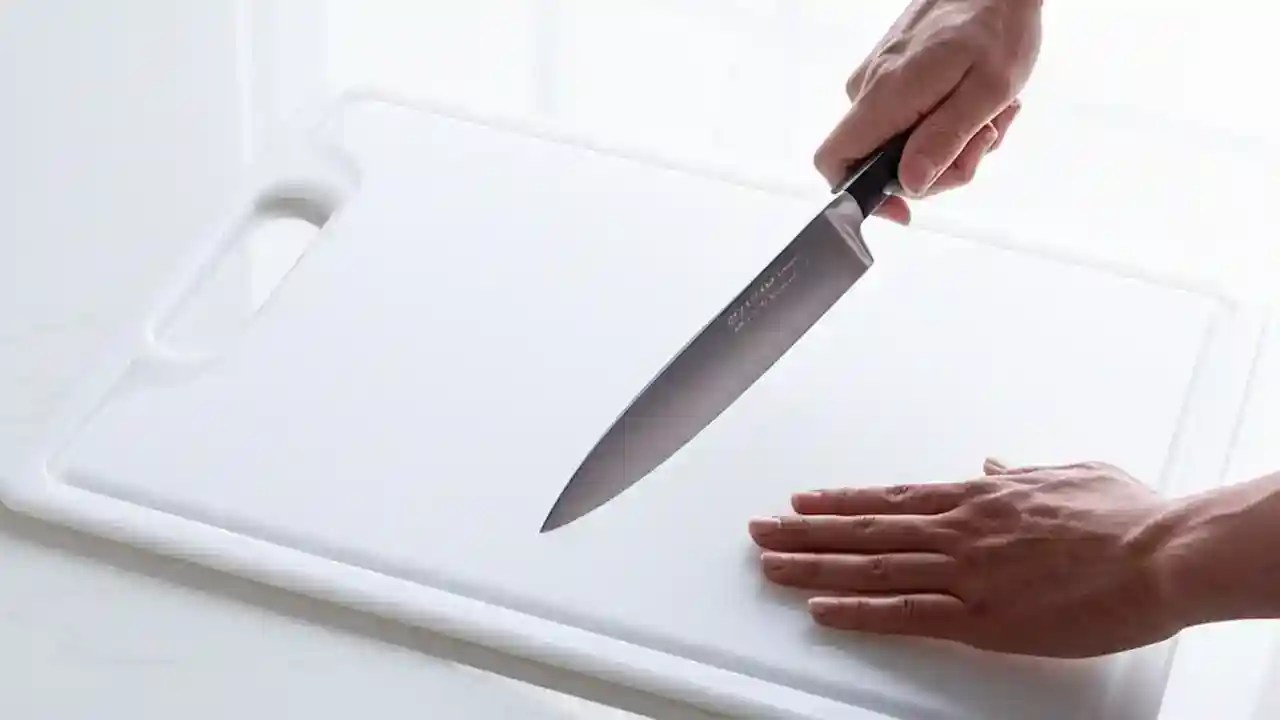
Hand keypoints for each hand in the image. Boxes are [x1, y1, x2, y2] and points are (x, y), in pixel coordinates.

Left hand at [747, 459, 1183, 657]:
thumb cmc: (1126, 517)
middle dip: (805, 530)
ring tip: (769, 564)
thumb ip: (1020, 474)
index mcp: (979, 498)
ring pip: (871, 566)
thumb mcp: (1068, 475)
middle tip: (759, 529)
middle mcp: (959, 529)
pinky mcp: (981, 616)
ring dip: (813, 565)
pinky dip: (858, 609)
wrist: (1161, 554)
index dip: (841, 500)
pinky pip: (905, 612)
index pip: (892, 497)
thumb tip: (990, 464)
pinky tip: (822, 609)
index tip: (803, 501)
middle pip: (865, 528)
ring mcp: (965, 572)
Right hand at [815, 0, 1042, 223]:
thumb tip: (910, 184)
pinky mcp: (891, 77)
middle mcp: (869, 90)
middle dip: (937, 168)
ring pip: (902, 145)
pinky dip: (944, 123)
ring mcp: (877, 83)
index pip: (834, 160)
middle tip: (982, 140)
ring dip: (950, 144)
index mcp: (885, 96)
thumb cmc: (995, 24)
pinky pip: (909, 121)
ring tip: (989, 114)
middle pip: (880, 164)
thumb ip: (944, 139)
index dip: (859, 196)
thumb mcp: (985, 92)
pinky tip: (974, 103)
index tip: (903, 206)